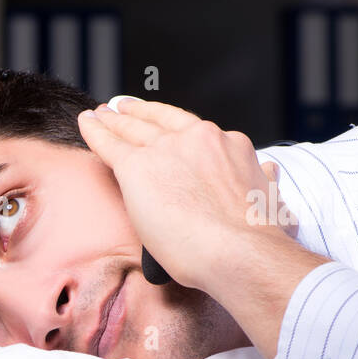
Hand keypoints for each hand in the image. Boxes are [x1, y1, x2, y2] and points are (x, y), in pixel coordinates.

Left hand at [77, 97, 296, 291]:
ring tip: (99, 115)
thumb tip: (269, 171)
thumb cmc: (257, 239)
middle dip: (139, 113)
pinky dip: (95, 130)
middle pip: (160, 121)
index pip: (194, 130)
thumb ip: (263, 179)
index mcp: (230, 145)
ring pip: (132, 129)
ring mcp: (167, 149)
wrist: (238, 251)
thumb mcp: (272, 198)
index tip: (162, 122)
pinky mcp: (137, 167)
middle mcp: (199, 139)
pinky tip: (86, 123)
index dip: (173, 125)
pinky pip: (109, 143)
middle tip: (122, 107)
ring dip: (113, 119)